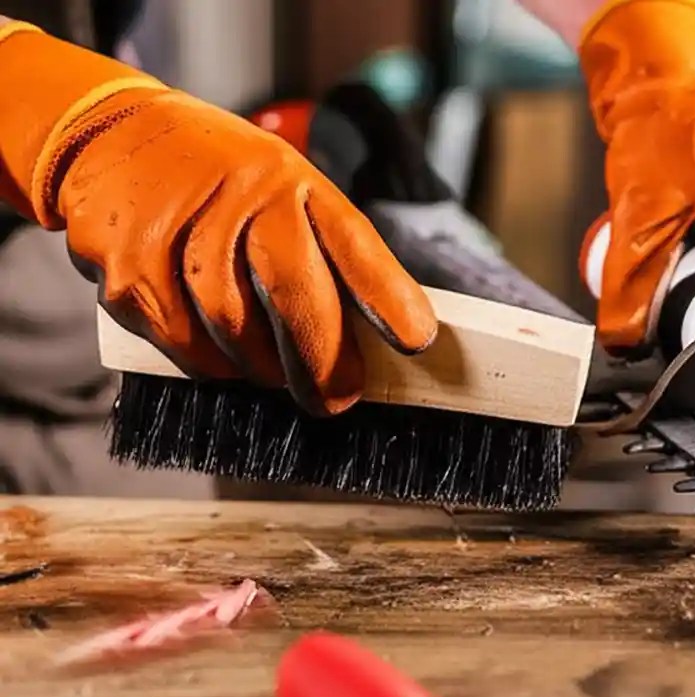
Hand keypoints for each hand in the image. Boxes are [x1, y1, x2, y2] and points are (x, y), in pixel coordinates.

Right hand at [0, 24, 435, 415]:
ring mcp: (179, 226)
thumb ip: (320, 249)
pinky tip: (222, 361)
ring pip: (233, 327)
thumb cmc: (220, 178)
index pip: (351, 240)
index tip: (417, 339)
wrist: (111, 135)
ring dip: (263, 367)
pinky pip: (181, 339)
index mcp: (292, 180)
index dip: (386, 294)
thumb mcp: (281, 186)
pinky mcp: (127, 263)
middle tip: (338, 398)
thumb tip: (371, 337)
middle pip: (293, 292)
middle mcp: (240, 195)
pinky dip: (209, 363)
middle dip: (323, 359)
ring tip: (277, 376)